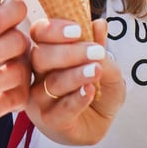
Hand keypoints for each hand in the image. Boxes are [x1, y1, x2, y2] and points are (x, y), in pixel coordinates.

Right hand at [25, 18, 124, 145]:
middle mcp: (39, 74)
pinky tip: (90, 91)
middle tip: (96, 52)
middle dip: (68, 52)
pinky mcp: (51, 121)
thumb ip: (100, 48)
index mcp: (48, 52)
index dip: (53, 30)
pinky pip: (60, 110)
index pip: (39, 34)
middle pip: (40, 57)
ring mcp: (42, 99)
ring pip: (51, 83)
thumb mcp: (107, 67)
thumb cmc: (98, 90)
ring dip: (76, 75)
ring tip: (96, 71)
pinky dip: (77, 99)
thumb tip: (99, 25)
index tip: (77, 30)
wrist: (101, 122)